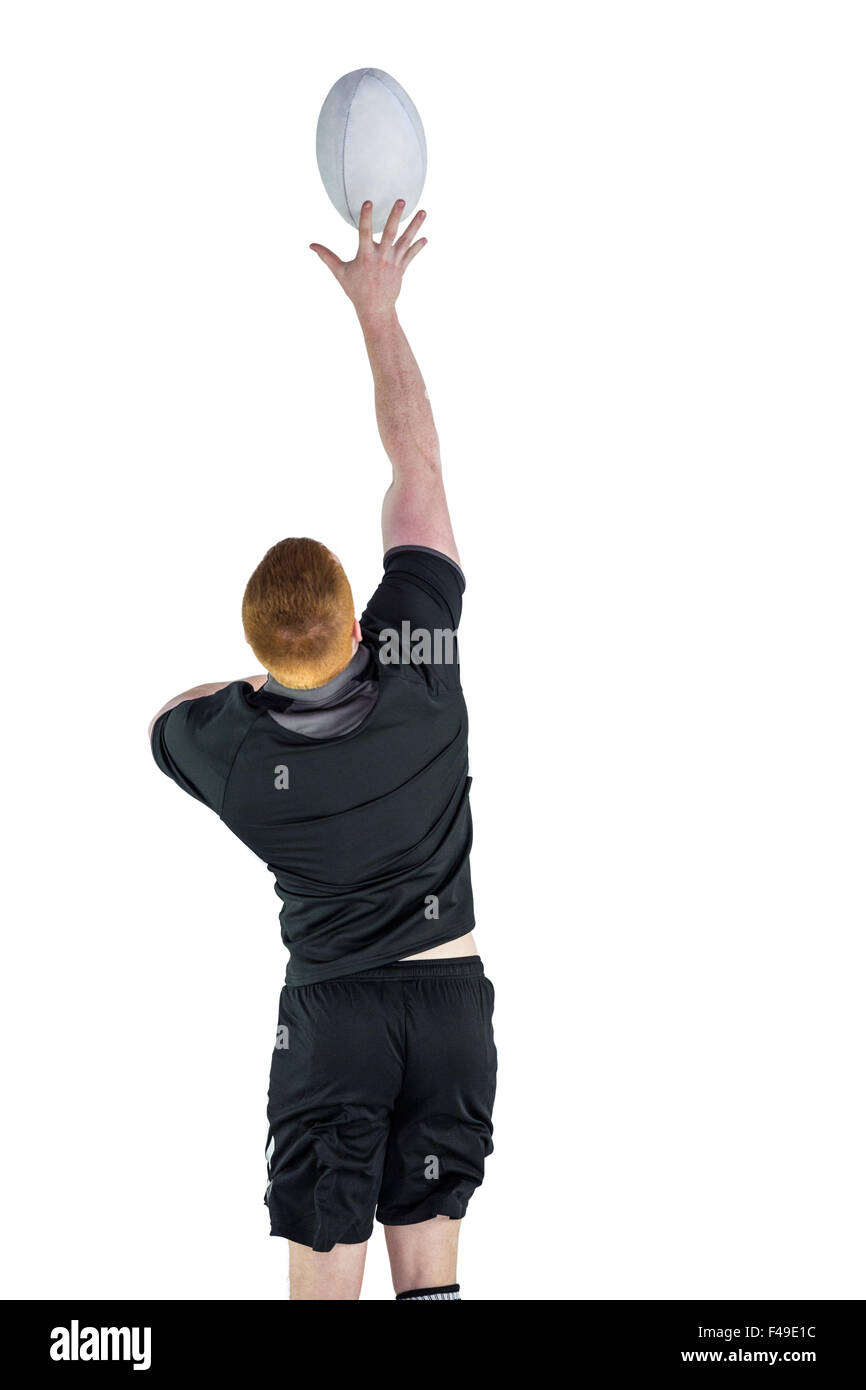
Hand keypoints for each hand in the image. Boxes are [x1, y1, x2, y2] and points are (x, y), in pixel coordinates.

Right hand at [310, 198, 426, 321]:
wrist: (374, 309)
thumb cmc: (356, 289)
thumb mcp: (340, 272)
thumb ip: (326, 256)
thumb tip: (311, 245)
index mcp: (365, 256)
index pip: (364, 233)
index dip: (366, 217)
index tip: (368, 202)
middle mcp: (380, 257)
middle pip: (389, 233)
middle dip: (395, 217)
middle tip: (401, 201)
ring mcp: (393, 262)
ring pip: (405, 241)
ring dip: (415, 226)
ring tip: (423, 212)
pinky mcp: (401, 268)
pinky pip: (411, 255)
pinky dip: (418, 247)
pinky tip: (426, 238)